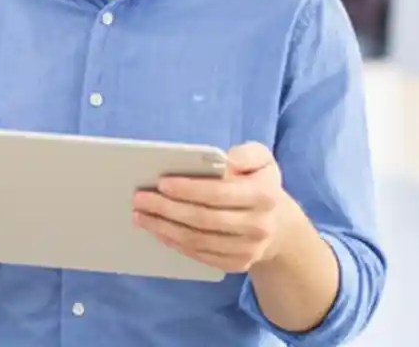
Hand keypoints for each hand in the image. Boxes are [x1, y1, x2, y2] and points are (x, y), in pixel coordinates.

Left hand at [132, 142, 294, 272]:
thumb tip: (225, 160)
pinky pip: (200, 255)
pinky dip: (175, 243)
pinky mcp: (237, 264)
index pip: (219, 194)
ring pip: (198, 240)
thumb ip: (246, 153)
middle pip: (203, 219)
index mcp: (264, 196)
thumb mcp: (262, 159)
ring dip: (164, 228)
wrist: (278, 224)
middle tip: (139, 199)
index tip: (162, 183)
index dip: (188, 189)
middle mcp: (258, 226)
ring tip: (140, 215)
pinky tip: (157, 230)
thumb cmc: (260, 183)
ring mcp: (248, 249)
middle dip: (167, 209)